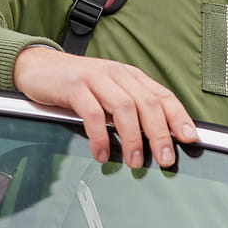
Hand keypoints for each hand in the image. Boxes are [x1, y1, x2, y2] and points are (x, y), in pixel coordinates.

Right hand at [12, 45, 198, 168]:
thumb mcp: (109, 92)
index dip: (179, 116)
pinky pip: (92, 113)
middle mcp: (118, 74)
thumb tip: (155, 138)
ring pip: (124, 108)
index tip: (190, 138)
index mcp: (131, 76)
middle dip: (160, 133)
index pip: (163, 95)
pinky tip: (101, 154)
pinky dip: (99, 136)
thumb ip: (129, 109)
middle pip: (148, 103)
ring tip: (135, 161)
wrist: (38, 66)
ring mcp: (96, 78)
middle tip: (166, 159)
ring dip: (133, 138)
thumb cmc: (77, 84)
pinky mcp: (74, 86)